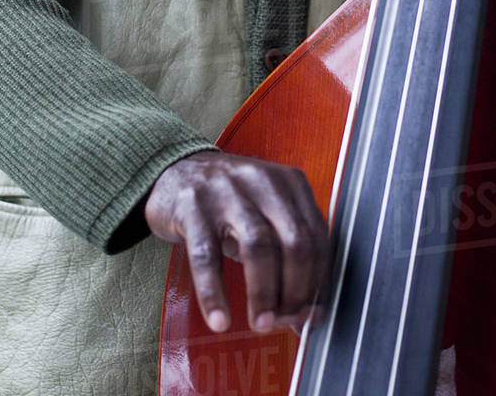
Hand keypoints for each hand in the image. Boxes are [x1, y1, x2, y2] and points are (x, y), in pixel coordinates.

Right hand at [144, 150, 329, 334]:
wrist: (176, 171)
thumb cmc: (230, 200)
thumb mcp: (267, 208)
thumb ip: (290, 245)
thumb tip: (306, 307)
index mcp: (289, 182)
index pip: (317, 236)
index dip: (319, 281)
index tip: (312, 313)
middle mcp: (262, 181)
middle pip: (293, 240)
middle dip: (295, 290)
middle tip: (287, 321)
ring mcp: (226, 191)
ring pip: (258, 246)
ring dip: (264, 294)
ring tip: (262, 324)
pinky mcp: (193, 206)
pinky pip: (207, 256)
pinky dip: (214, 293)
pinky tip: (219, 319)